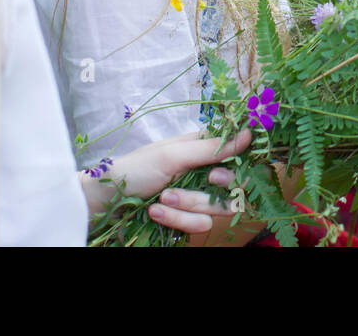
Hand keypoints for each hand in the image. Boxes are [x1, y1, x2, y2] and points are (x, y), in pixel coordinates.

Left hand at [84, 129, 250, 233]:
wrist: (107, 202)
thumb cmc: (136, 169)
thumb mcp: (174, 155)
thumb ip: (213, 149)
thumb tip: (251, 133)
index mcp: (204, 149)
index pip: (238, 156)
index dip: (235, 169)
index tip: (216, 174)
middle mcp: (205, 172)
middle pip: (232, 187)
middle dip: (207, 191)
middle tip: (191, 187)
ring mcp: (197, 197)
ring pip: (216, 209)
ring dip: (186, 206)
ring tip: (161, 199)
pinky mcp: (188, 218)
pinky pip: (200, 225)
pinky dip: (177, 220)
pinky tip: (156, 212)